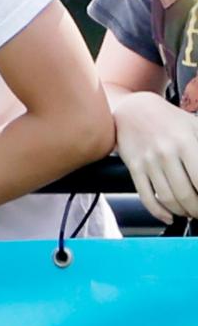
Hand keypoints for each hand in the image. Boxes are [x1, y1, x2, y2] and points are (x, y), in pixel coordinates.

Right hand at [113, 89, 197, 221]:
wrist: (134, 109)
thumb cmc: (170, 119)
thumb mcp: (196, 126)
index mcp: (186, 142)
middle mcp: (166, 153)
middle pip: (186, 194)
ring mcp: (148, 162)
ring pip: (167, 198)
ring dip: (183, 211)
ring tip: (190, 211)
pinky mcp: (134, 168)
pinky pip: (146, 197)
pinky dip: (158, 212)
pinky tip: (169, 216)